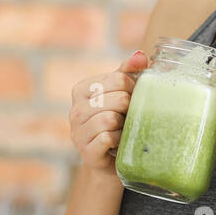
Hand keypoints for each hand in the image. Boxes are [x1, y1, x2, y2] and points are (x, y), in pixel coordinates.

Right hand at [68, 50, 148, 173]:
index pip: (118, 78)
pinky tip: (119, 142)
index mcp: (82, 89)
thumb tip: (141, 55)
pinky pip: (108, 138)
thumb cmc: (118, 121)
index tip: (133, 98)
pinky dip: (119, 140)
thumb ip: (129, 72)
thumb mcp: (121, 93)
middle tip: (129, 116)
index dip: (133, 88)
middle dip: (130, 108)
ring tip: (124, 129)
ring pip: (111, 119)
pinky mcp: (86, 151)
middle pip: (118, 98)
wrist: (113, 159)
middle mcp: (75, 109)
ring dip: (125, 125)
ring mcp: (77, 132)